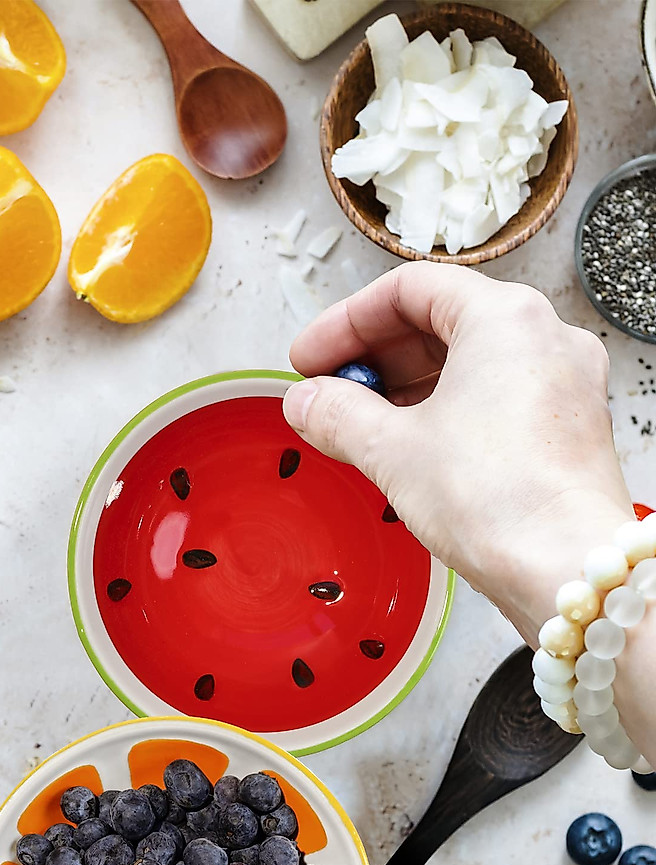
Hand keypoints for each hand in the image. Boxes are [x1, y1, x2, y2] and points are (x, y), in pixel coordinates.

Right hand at [285, 261, 633, 640]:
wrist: (565, 568)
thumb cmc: (498, 499)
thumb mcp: (389, 449)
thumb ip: (335, 414)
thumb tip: (305, 402)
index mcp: (505, 318)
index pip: (409, 289)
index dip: (345, 322)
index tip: (311, 357)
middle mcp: (544, 338)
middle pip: (439, 320)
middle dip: (373, 356)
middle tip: (326, 390)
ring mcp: (561, 383)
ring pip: (467, 361)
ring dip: (403, 386)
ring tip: (356, 424)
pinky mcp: (564, 427)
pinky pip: (492, 397)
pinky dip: (442, 410)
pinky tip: (404, 446)